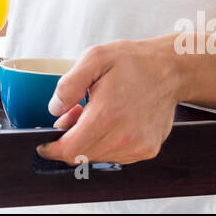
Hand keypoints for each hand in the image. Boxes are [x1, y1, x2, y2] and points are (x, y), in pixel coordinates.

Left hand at [35, 37, 182, 166]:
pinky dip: (106, 143)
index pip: (71, 150)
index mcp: (108, 115)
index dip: (52, 149)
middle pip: (82, 155)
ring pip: (98, 157)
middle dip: (70, 139)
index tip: (44, 144)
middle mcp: (125, 137)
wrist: (171, 69)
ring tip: (96, 113)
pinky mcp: (148, 150)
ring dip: (89, 141)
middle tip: (75, 113)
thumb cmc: (133, 62)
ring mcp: (139, 146)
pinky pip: (116, 155)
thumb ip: (68, 85)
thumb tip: (54, 109)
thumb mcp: (95, 58)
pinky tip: (112, 121)